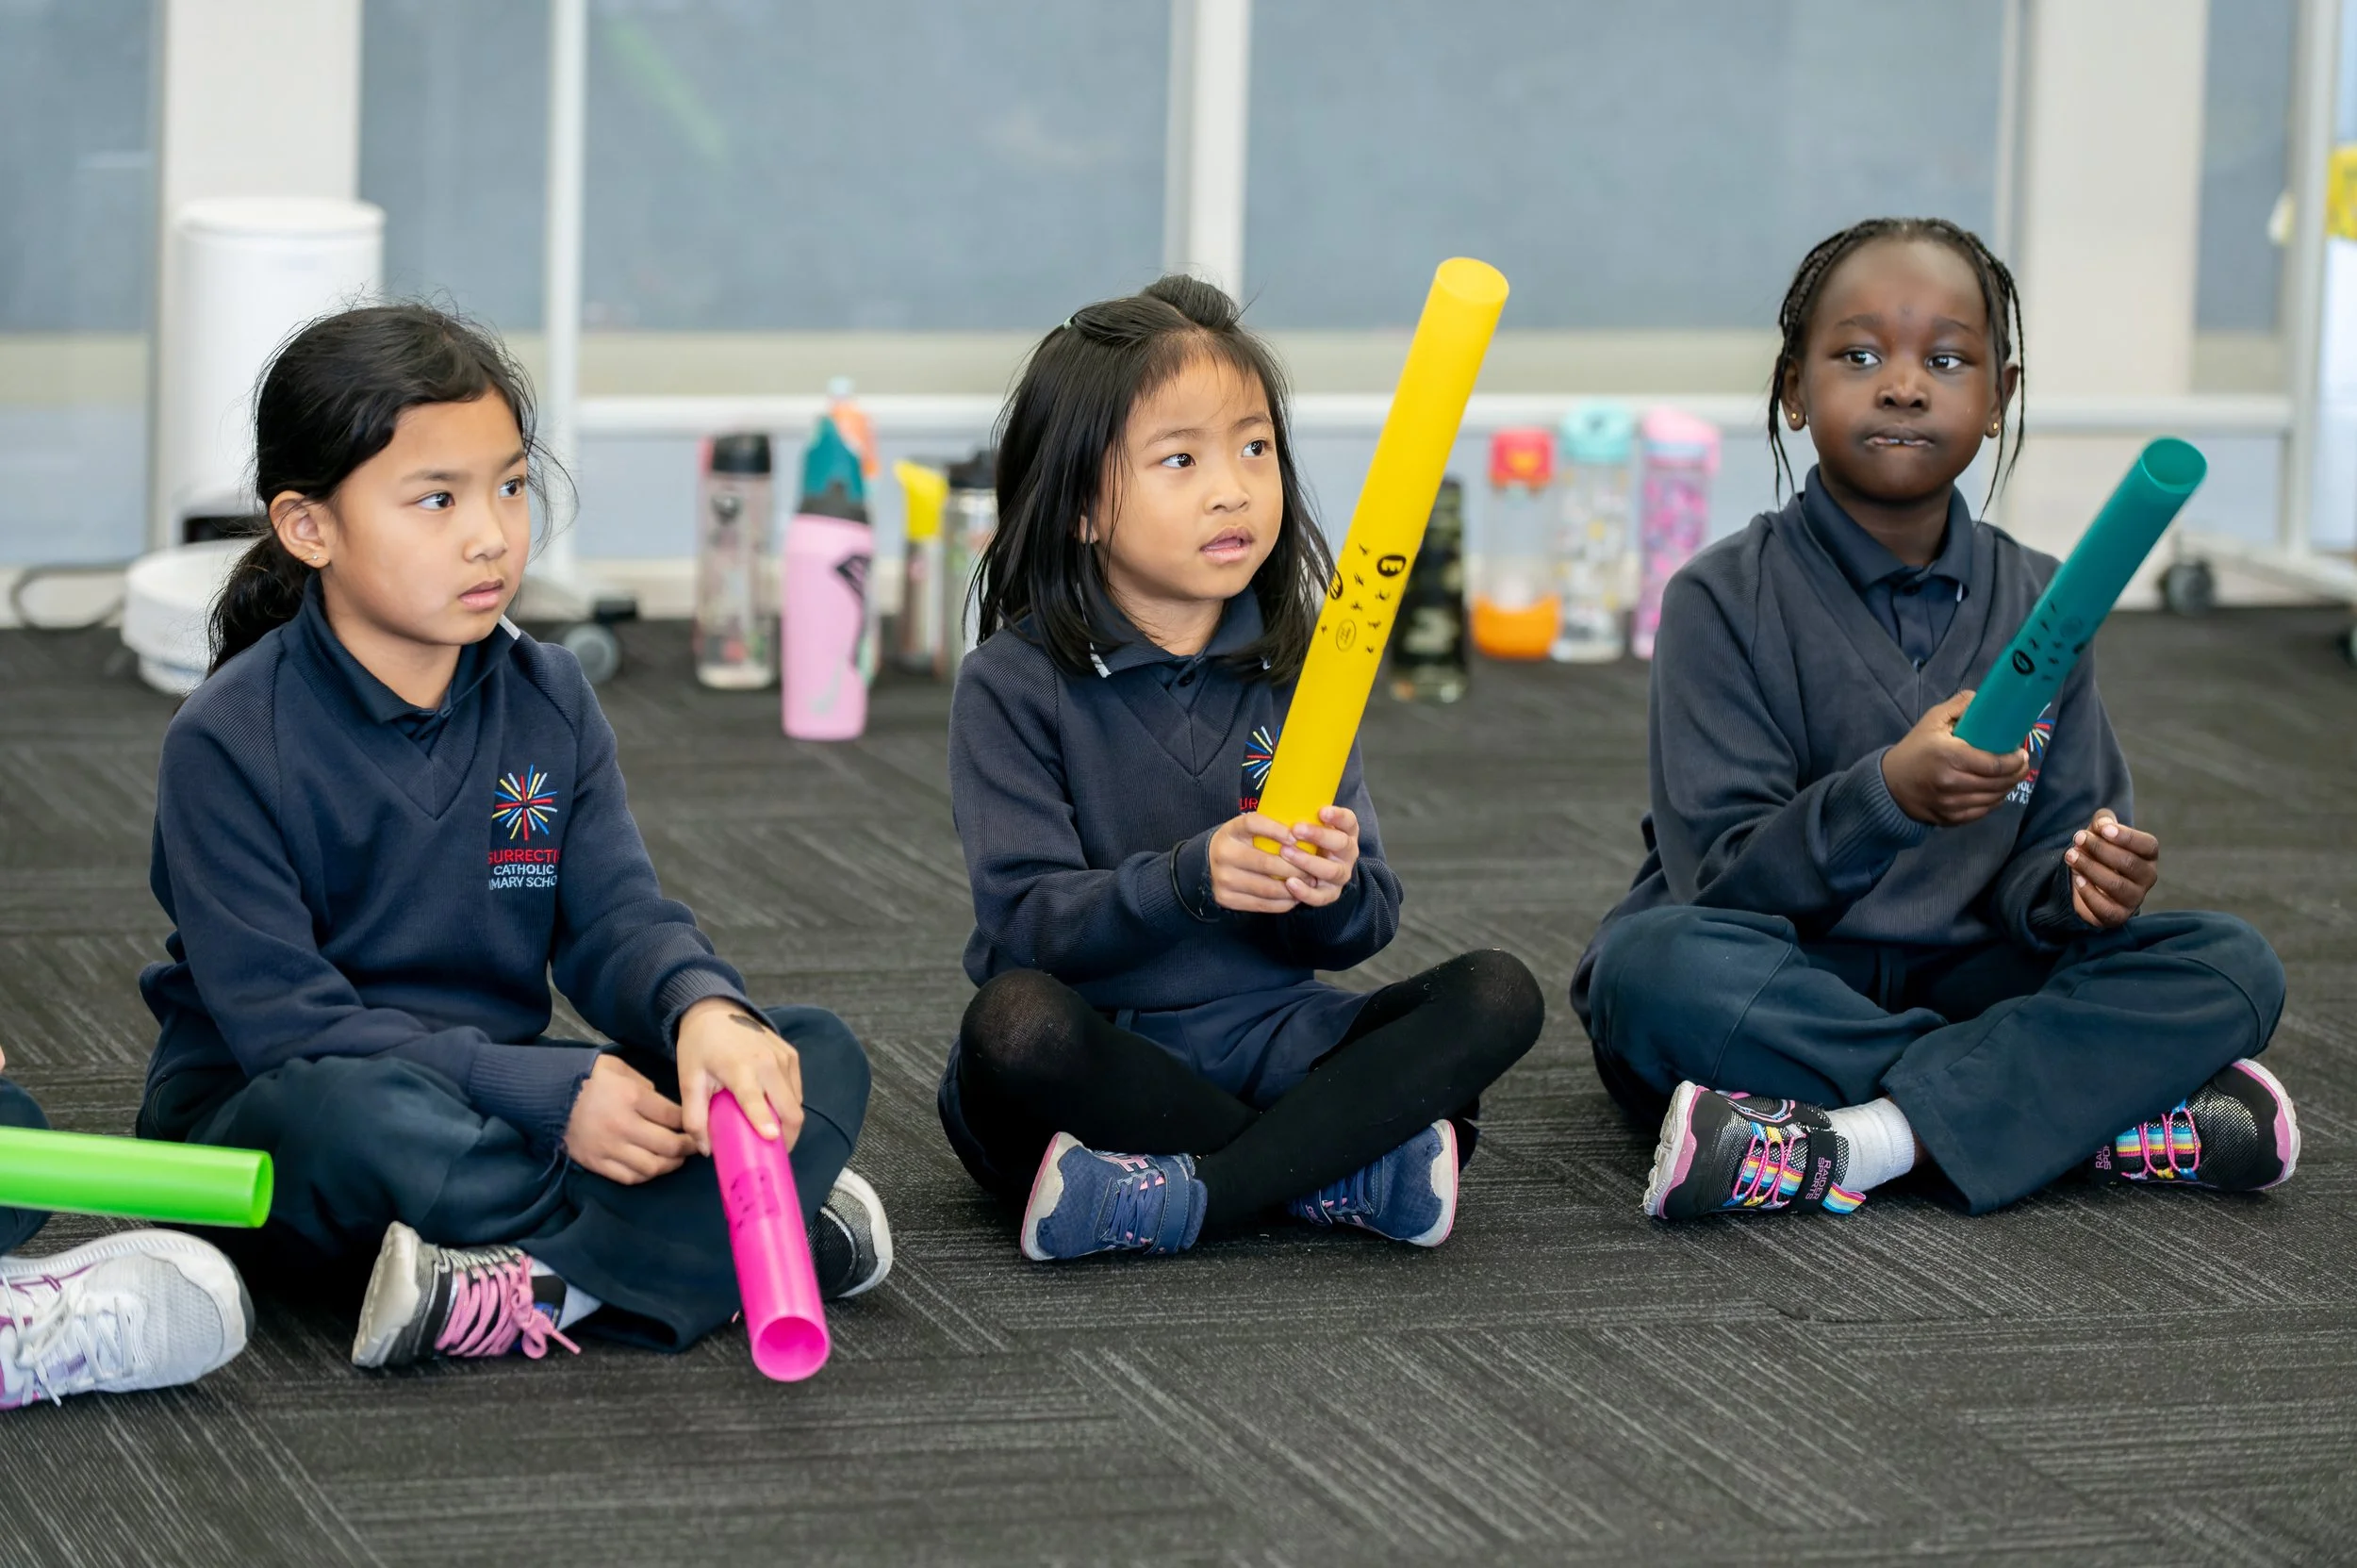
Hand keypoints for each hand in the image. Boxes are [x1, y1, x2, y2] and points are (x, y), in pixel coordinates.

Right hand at [563, 1054, 691, 1184]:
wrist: (545, 1094)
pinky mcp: (595, 1163)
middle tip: (694, 1146)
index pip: (674, 1117)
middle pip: (668, 1145)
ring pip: (651, 1167)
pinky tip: (653, 1168)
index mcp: (631, 1098)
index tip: (697, 1125)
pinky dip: (646, 1175)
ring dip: (670, 1165)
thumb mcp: (618, 1068)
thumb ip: (644, 1085)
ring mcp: (608, 1147)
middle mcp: (623, 1126)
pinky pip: (628, 1177)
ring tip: (677, 1159)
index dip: (690, 1123)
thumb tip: (661, 1102)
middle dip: (687, 1147)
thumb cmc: (587, 1076)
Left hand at [675, 998, 802, 1154]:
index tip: (773, 1140)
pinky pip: (796, 1089)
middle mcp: (768, 1063)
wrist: (715, 1010)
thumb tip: (706, 1150)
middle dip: (788, 1136)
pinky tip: (773, 1109)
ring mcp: (784, 1058)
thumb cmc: (700, 1047)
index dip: (765, 1121)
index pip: (756, 1099)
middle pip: (791, 1108)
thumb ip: (694, 1116)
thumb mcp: (688, 1079)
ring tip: (772, 1133)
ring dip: (788, 1121)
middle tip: (775, 1154)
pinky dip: (789, 1104)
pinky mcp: (792, 1055)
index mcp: (740, 1068)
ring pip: (796, 1102)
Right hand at [1210, 813, 1308, 912]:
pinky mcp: (1226, 898)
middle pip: (1266, 863)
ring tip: (1308, 885)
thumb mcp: (1246, 829)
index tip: (1296, 837)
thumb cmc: (1239, 844)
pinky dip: (1282, 902)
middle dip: (1296, 868)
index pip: (1254, 824)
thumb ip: (1269, 828)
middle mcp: (1224, 854)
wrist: (1206, 865)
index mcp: (1231, 831)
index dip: (1276, 830)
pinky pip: (1261, 904)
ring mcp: (1223, 878)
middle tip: (1314, 871)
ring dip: (1293, 888)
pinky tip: (1294, 897)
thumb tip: (1304, 833)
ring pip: (1267, 887)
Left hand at [1272, 806, 1359, 907]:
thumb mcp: (1312, 825)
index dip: (1337, 816)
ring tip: (1286, 853)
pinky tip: (1289, 883)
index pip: (1349, 821)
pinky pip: (1320, 897)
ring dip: (1308, 861)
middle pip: (1341, 844)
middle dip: (1319, 836)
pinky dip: (1305, 891)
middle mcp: (1348, 853)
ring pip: (1331, 870)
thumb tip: (1279, 794)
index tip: (1321, 811)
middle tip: (1295, 829)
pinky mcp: (1330, 894)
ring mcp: (1340, 875)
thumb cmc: (1308, 841)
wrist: (1318, 873)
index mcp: (1346, 832)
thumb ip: (1304, 815)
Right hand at [1881, 690, 2030, 825]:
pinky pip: (1982, 812)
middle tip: (2021, 764)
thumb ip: (1959, 705)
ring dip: (2007, 787)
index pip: (1995, 764)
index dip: (2015, 761)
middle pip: (1999, 783)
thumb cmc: (1914, 749)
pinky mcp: (1951, 819)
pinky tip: (1996, 791)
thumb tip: (1985, 699)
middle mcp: (1952, 783)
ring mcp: (1951, 804)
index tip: (2021, 753)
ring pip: (1993, 799)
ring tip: (2011, 776)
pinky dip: (1994, 801)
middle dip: (2017, 774)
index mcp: (1950, 756)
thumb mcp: (1932, 720)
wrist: (1889, 783)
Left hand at [2066, 808, 2157, 927]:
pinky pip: (2106, 908)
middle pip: (2129, 863)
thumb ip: (2103, 822)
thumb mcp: (2099, 832)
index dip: (2126, 836)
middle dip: (2100, 849)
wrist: (2086, 882)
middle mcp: (2147, 877)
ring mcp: (2135, 898)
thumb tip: (2103, 824)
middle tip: (2078, 839)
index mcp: (2148, 855)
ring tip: (2070, 856)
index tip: (2103, 829)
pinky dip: (2089, 894)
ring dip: (2090, 868)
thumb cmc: (2099, 852)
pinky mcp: (2118, 915)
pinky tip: (2077, 880)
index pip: (2147, 845)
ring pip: (2116, 885)